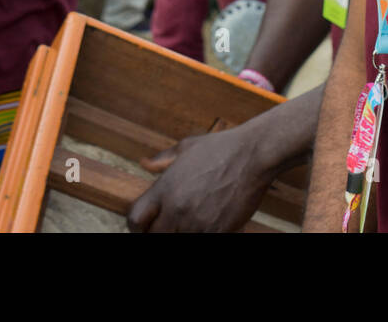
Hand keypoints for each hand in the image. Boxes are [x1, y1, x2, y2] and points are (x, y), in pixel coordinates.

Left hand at [127, 128, 275, 231]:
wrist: (252, 155)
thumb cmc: (220, 148)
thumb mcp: (186, 147)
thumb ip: (161, 160)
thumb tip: (143, 163)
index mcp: (165, 188)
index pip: (135, 219)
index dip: (137, 226)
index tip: (145, 225)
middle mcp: (177, 208)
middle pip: (154, 237)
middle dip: (158, 233)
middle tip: (169, 225)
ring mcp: (198, 222)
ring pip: (178, 240)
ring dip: (181, 233)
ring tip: (191, 221)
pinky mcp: (218, 231)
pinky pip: (202, 240)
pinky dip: (203, 234)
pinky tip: (208, 223)